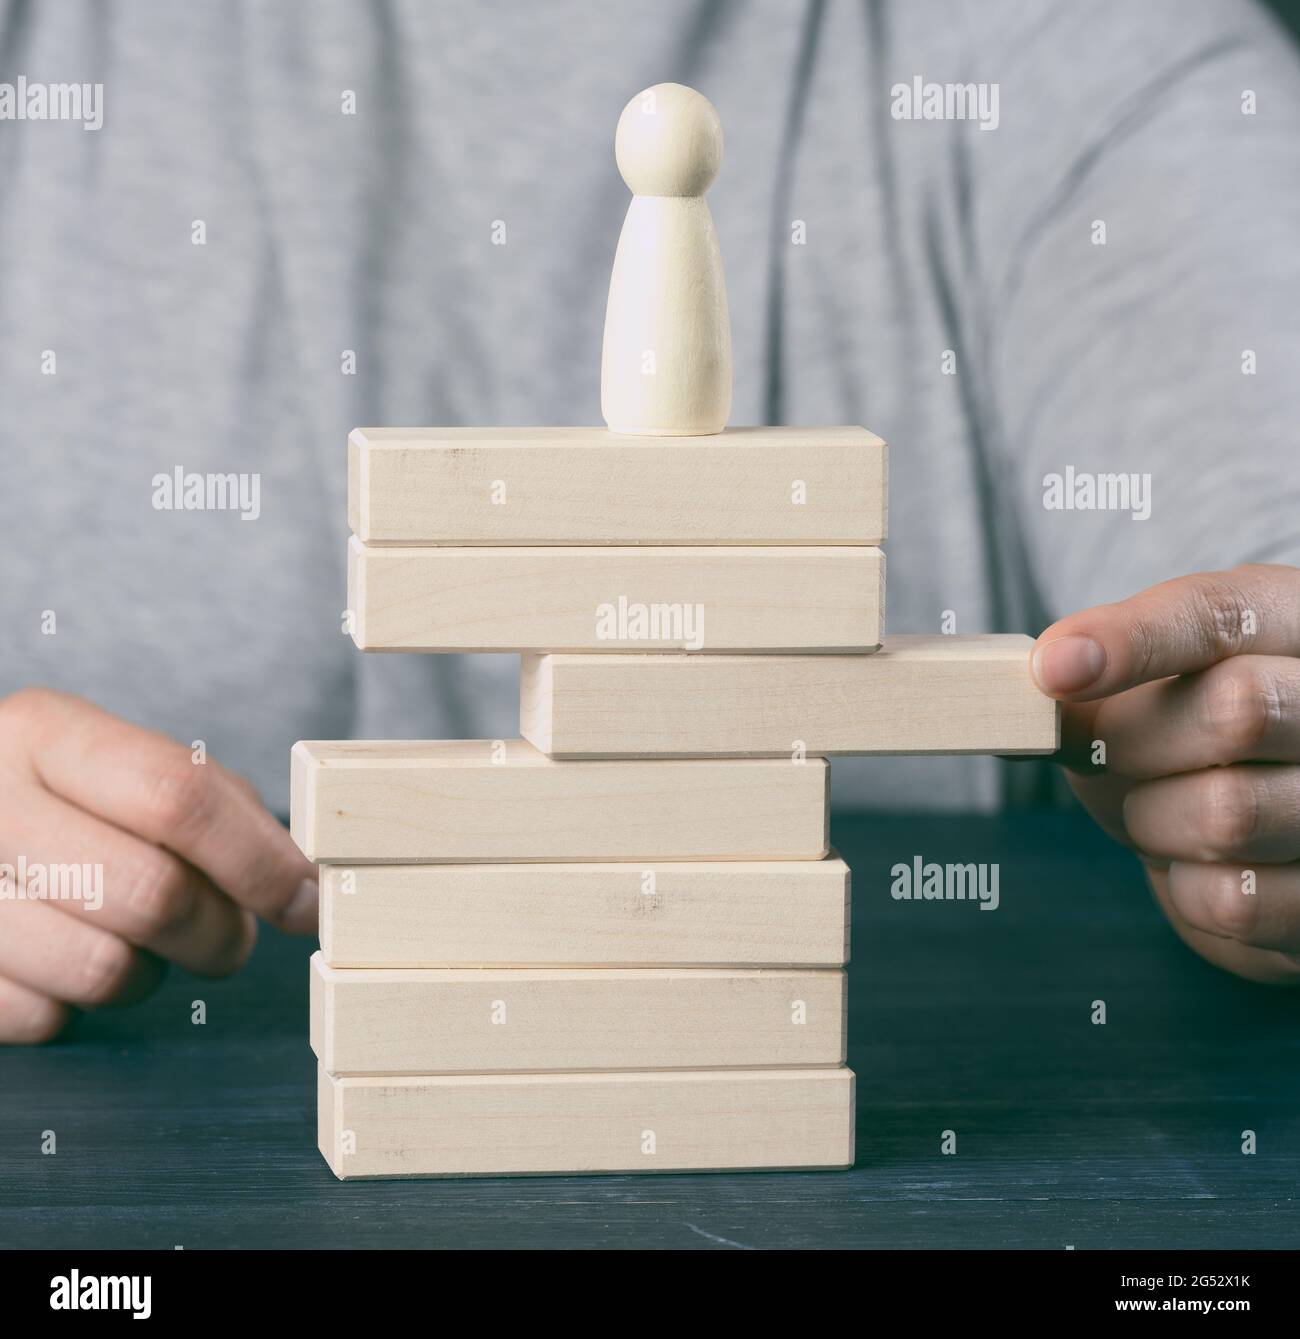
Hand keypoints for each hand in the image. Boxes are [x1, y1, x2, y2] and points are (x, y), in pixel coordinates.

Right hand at [0, 689, 317, 1041]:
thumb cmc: (73, 800)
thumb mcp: (136, 767)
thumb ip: (222, 810)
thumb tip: (303, 887)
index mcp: (47, 733)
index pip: (178, 797)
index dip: (258, 860)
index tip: (305, 901)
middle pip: (151, 893)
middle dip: (218, 932)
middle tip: (227, 934)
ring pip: (100, 969)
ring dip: (147, 972)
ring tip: (139, 940)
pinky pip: (41, 1017)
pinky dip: (75, 1006)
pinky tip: (69, 961)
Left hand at [1032, 564, 1299, 984]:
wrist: (1258, 818)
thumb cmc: (1191, 730)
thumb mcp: (1151, 681)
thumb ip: (1098, 675)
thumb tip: (1041, 685)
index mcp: (1293, 619)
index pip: (1216, 616)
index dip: (1130, 642)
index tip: (1052, 669)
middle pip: (1234, 712)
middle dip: (1134, 744)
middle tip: (1102, 755)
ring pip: (1228, 813)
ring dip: (1153, 820)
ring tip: (1160, 807)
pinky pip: (1232, 901)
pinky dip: (1186, 888)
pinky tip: (1198, 862)